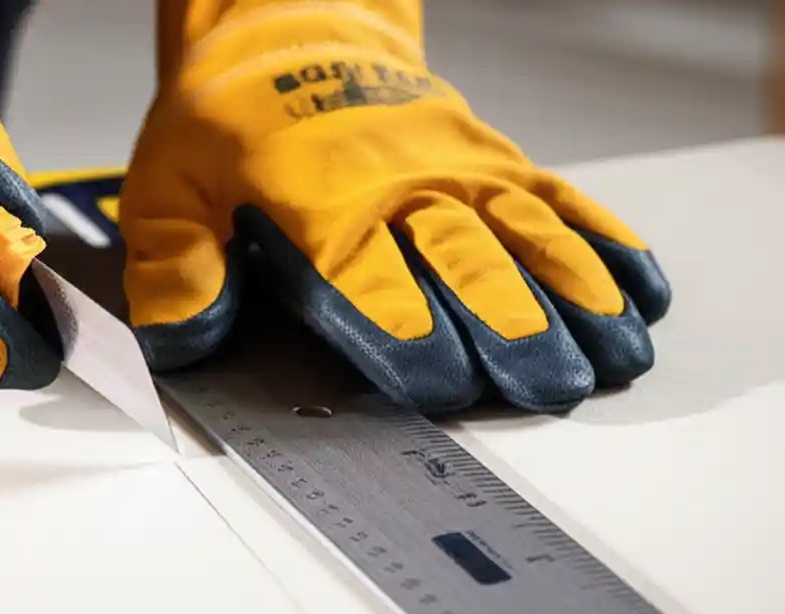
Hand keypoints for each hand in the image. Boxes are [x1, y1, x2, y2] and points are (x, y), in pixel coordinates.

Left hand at [121, 1, 670, 411]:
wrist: (289, 34)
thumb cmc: (227, 123)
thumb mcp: (167, 184)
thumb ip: (175, 261)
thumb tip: (182, 335)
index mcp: (318, 200)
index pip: (368, 276)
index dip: (406, 330)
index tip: (440, 380)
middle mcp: (401, 185)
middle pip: (465, 260)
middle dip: (510, 325)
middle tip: (547, 383)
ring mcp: (457, 169)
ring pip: (527, 231)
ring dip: (575, 294)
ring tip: (617, 353)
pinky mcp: (492, 158)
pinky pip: (558, 196)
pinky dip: (603, 241)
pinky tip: (642, 290)